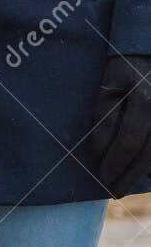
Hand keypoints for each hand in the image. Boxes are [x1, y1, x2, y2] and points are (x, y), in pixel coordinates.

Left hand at [91, 54, 150, 196]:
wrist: (149, 54)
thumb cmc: (124, 71)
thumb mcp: (108, 88)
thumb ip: (104, 118)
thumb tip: (101, 152)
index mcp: (144, 100)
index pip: (128, 141)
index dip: (114, 163)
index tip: (102, 177)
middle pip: (146, 154)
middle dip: (127, 176)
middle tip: (113, 191)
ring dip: (140, 174)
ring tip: (124, 186)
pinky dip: (150, 165)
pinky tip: (141, 173)